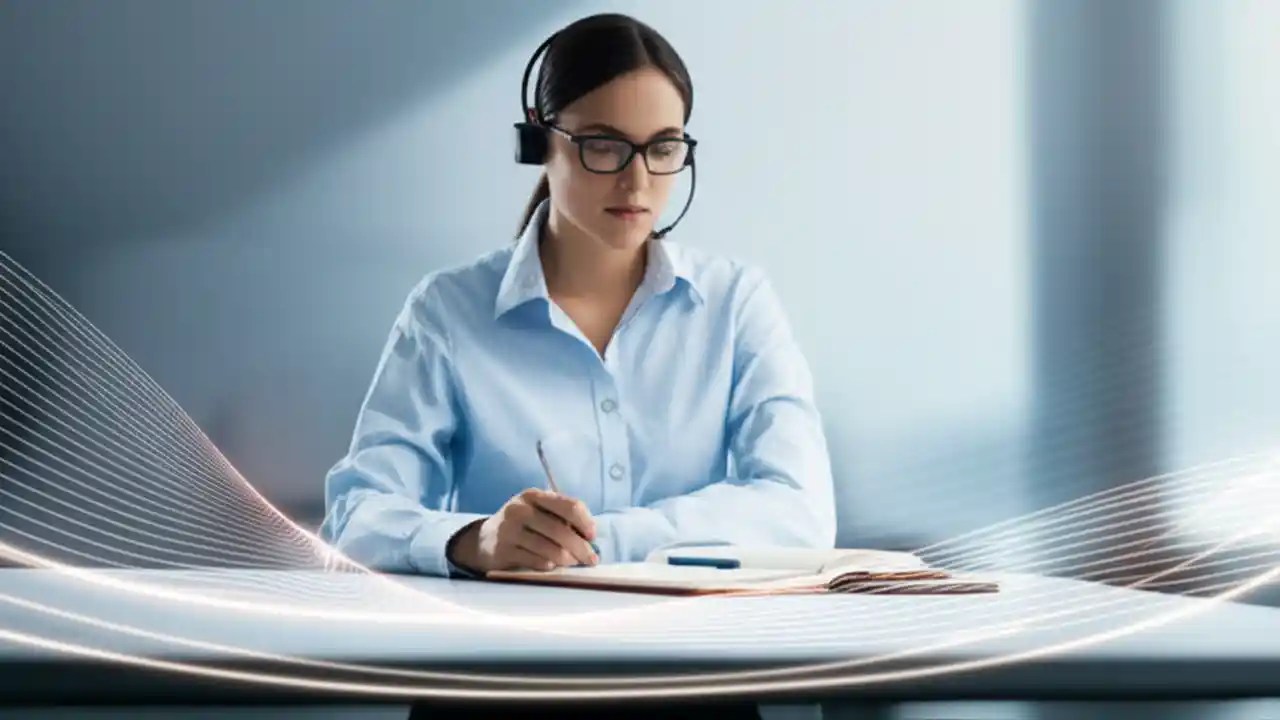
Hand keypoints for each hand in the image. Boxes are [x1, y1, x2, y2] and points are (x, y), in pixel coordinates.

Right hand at [448, 488, 598, 573]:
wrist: (484, 539)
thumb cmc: (522, 525)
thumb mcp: (537, 512)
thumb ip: (561, 517)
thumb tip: (588, 537)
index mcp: (533, 495)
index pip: (569, 505)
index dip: (585, 522)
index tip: (592, 536)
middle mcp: (520, 510)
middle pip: (561, 530)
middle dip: (580, 547)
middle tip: (591, 559)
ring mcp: (509, 530)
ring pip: (549, 548)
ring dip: (566, 559)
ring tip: (572, 563)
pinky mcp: (503, 551)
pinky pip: (534, 560)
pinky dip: (547, 565)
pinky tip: (551, 567)